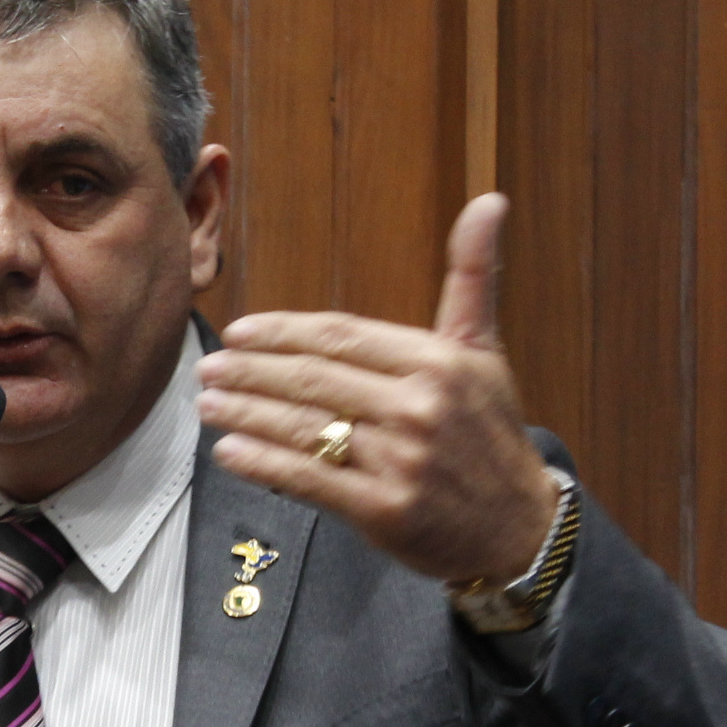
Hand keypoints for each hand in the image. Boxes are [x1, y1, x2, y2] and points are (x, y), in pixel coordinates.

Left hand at [196, 194, 562, 588]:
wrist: (519, 526)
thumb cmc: (490, 433)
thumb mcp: (484, 350)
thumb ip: (471, 276)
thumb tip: (489, 199)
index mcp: (439, 361)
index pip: (342, 336)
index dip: (283, 332)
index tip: (239, 331)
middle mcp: (420, 406)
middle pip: (314, 378)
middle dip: (252, 371)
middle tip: (209, 366)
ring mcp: (402, 460)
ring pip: (304, 427)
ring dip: (246, 412)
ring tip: (207, 403)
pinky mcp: (386, 509)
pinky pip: (310, 478)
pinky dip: (263, 463)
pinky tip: (230, 450)